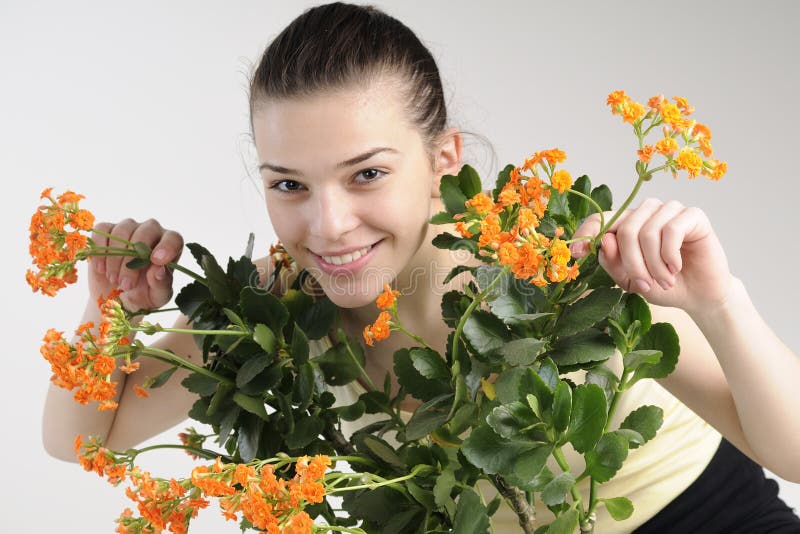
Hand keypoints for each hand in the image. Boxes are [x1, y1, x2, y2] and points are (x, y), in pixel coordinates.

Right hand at [89, 218, 183, 310]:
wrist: (118, 298)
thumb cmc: (144, 295)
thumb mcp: (157, 297)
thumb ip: (161, 284)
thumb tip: (158, 270)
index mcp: (171, 247)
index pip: (173, 238)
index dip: (166, 247)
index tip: (155, 261)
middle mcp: (153, 233)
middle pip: (145, 232)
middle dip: (133, 259)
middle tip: (127, 285)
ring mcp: (130, 228)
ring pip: (123, 230)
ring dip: (116, 258)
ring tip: (114, 280)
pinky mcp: (108, 230)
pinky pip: (103, 230)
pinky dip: (100, 250)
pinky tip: (101, 268)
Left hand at [571, 198, 734, 313]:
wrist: (698, 295)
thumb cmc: (661, 285)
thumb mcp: (628, 280)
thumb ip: (612, 262)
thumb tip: (604, 240)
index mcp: (626, 223)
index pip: (599, 219)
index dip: (586, 234)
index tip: (576, 255)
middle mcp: (646, 211)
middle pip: (625, 230)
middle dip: (632, 264)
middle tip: (645, 285)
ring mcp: (669, 210)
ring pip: (647, 232)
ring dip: (654, 264)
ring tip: (664, 280)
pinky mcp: (693, 215)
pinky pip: (671, 230)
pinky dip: (670, 256)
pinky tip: (676, 267)